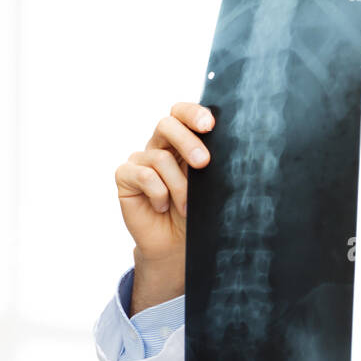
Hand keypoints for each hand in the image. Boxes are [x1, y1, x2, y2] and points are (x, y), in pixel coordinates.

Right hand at [113, 101, 213, 313]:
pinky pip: (142, 175)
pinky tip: (162, 207)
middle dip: (187, 142)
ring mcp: (141, 160)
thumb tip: (234, 153)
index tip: (210, 125)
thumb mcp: (211, 190)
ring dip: (179, 186)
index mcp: (182, 143)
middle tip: (204, 163)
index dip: (193, 113)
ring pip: (160, 158)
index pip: (182, 114)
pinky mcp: (125, 176)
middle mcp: (160, 147)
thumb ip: (214, 168)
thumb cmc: (198, 216)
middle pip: (166, 125)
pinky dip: (158, 193)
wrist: (176, 247)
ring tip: (186, 208)